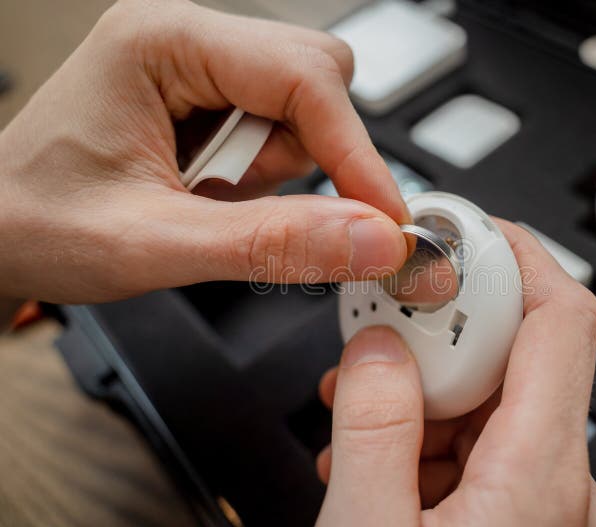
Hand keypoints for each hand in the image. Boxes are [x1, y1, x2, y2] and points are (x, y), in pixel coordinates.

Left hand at [0, 0, 408, 303]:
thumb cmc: (38, 220)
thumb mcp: (156, 244)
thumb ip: (270, 243)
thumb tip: (368, 238)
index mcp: (163, 41)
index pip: (303, 76)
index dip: (355, 151)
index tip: (385, 216)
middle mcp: (187, 43)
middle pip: (316, 81)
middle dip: (312, 156)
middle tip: (260, 205)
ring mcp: (201, 72)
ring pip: (306, 113)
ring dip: (281, 172)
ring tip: (210, 202)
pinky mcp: (210, 105)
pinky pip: (281, 136)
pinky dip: (267, 178)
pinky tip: (214, 195)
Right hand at [314, 219, 595, 526]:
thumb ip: (371, 427)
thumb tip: (377, 348)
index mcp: (543, 480)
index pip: (562, 320)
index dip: (514, 256)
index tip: (463, 229)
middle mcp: (563, 491)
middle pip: (515, 362)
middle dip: (435, 338)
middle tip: (376, 332)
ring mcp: (548, 511)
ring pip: (489, 409)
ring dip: (420, 398)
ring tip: (354, 415)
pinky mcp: (522, 526)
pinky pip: (481, 455)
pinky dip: (428, 442)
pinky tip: (377, 459)